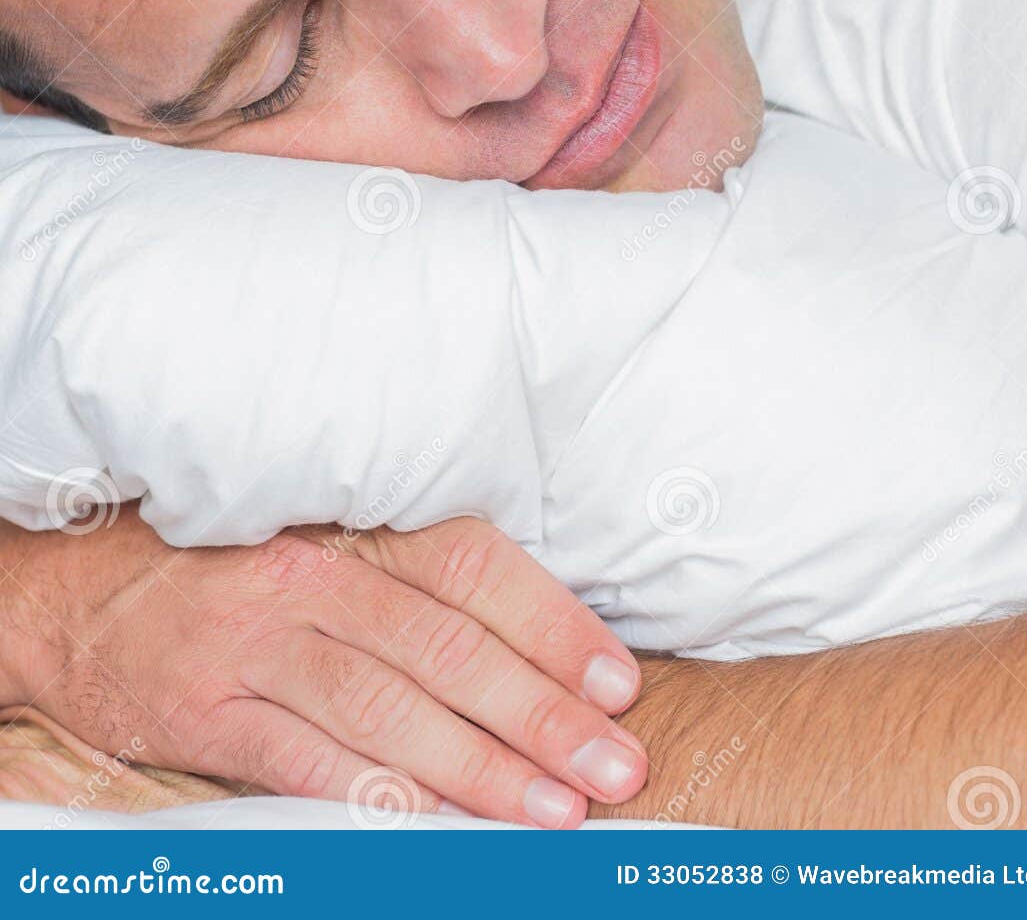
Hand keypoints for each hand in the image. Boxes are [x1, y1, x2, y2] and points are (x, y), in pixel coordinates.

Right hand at [1, 508, 646, 826]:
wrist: (81, 597)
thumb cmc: (230, 569)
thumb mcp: (322, 544)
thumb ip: (413, 584)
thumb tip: (540, 646)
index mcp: (351, 528)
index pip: (472, 565)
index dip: (552, 622)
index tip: (618, 680)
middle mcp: (310, 578)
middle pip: (443, 644)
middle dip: (540, 709)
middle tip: (613, 763)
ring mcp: (255, 646)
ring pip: (384, 707)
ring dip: (478, 765)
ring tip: (553, 808)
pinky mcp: (206, 714)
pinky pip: (303, 762)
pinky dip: (375, 794)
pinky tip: (437, 827)